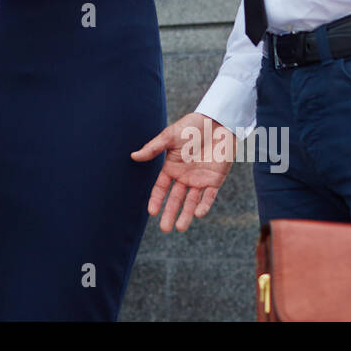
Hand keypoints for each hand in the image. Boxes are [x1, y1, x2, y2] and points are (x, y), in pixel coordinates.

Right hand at [131, 112, 234, 231]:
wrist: (217, 121)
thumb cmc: (192, 126)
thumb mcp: (170, 136)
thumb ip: (154, 148)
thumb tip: (133, 156)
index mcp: (172, 168)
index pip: (162, 188)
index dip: (156, 200)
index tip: (151, 212)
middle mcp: (184, 177)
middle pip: (175, 199)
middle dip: (170, 214)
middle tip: (165, 229)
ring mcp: (200, 180)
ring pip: (192, 202)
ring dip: (186, 215)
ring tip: (180, 228)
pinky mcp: (215, 180)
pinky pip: (209, 196)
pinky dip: (205, 205)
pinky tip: (199, 214)